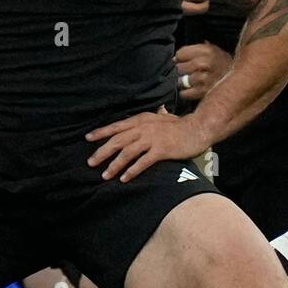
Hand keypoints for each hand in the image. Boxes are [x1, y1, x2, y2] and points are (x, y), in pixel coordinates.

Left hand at [87, 108, 211, 181]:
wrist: (198, 129)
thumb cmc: (182, 125)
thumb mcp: (166, 118)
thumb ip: (158, 115)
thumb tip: (160, 109)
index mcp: (142, 120)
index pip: (117, 126)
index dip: (101, 132)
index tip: (88, 139)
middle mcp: (144, 128)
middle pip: (118, 140)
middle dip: (102, 152)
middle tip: (90, 162)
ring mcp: (152, 139)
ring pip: (127, 152)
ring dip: (114, 164)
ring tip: (105, 175)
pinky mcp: (161, 150)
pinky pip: (143, 162)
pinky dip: (132, 170)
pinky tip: (125, 178)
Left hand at [174, 42, 231, 100]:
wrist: (242, 80)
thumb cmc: (223, 64)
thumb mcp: (214, 50)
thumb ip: (195, 51)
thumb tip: (175, 58)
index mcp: (206, 51)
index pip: (180, 54)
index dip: (180, 58)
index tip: (184, 61)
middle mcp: (204, 63)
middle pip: (179, 68)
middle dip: (180, 71)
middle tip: (186, 72)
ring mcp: (204, 79)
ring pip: (181, 81)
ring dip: (183, 82)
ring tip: (191, 81)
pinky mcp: (203, 93)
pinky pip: (185, 93)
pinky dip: (186, 93)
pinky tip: (193, 89)